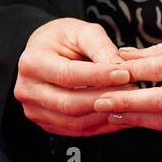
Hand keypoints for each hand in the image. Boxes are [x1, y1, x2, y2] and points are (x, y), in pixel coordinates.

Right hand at [14, 18, 140, 138]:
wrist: (46, 52)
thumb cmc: (64, 39)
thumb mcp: (82, 31)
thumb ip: (101, 47)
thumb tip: (121, 69)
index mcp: (31, 63)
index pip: (68, 74)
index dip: (98, 76)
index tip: (125, 73)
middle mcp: (28, 90)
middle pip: (70, 103)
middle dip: (105, 98)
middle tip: (133, 89)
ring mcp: (35, 111)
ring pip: (75, 122)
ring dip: (106, 114)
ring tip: (130, 102)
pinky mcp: (47, 124)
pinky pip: (77, 131)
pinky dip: (101, 125)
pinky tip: (120, 114)